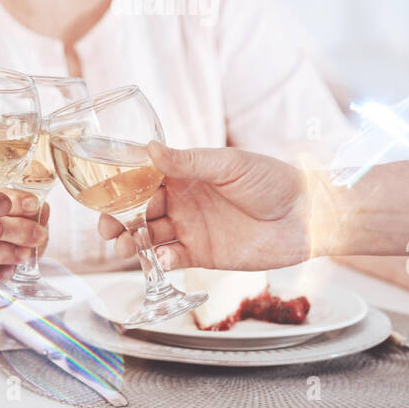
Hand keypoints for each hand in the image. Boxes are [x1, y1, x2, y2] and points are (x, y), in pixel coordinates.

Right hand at [97, 142, 314, 270]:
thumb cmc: (272, 180)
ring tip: (125, 245)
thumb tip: (150, 149)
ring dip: (133, 240)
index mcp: (187, 172)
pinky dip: (160, 259)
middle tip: (107, 227)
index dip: (121, 185)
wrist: (306, 217)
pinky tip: (159, 257)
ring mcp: (191, 228)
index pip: (144, 176)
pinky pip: (171, 258)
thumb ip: (189, 160)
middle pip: (139, 209)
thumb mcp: (229, 164)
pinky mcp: (202, 254)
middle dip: (119, 218)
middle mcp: (183, 199)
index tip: (102, 193)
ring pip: (149, 235)